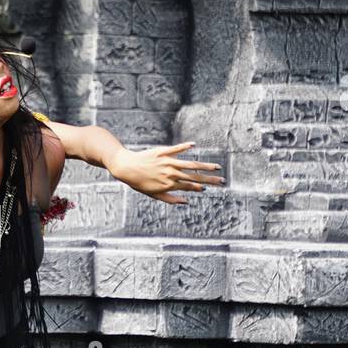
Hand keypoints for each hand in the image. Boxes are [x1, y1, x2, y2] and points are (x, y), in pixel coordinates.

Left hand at [108, 142, 224, 204]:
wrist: (125, 167)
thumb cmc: (139, 183)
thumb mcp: (153, 194)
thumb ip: (170, 198)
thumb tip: (186, 202)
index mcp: (169, 185)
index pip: (189, 187)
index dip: (199, 187)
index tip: (208, 188)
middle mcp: (170, 173)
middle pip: (194, 177)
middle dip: (210, 180)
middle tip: (222, 180)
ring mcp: (167, 162)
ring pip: (190, 164)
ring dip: (205, 166)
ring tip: (216, 167)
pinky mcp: (162, 151)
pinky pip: (176, 149)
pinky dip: (185, 146)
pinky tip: (194, 145)